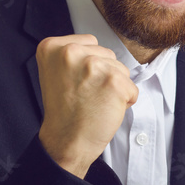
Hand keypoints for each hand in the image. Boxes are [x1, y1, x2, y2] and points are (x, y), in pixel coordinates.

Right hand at [35, 34, 137, 177]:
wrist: (66, 141)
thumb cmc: (64, 111)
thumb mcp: (56, 72)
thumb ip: (74, 55)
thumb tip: (99, 50)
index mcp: (52, 47)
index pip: (90, 42)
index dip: (88, 65)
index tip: (75, 82)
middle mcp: (71, 51)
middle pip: (107, 54)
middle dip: (103, 74)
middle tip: (85, 94)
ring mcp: (93, 65)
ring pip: (121, 69)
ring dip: (114, 87)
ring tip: (94, 102)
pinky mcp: (114, 81)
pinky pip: (132, 88)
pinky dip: (124, 101)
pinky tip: (105, 109)